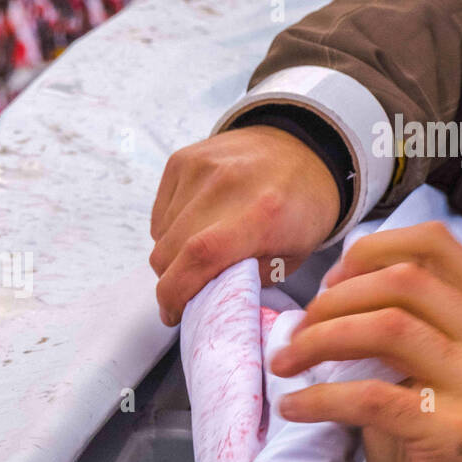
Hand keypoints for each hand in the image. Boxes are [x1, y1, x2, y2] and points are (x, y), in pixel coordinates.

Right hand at [149, 126, 339, 324]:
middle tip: (190, 288)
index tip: (172, 314)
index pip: (199, 255)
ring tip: (203, 251)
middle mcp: (226, 184)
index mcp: (262, 213)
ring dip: (173, 255)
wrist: (302, 147)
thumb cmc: (301, 208)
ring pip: (160, 235)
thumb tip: (204, 297)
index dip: (176, 292)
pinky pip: (160, 214)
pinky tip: (197, 226)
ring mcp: (200, 167)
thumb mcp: (293, 257)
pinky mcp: (183, 159)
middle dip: (171, 280)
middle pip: (170, 249)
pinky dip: (170, 231)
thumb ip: (247, 280)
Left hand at [270, 222, 461, 461]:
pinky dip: (320, 397)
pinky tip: (293, 406)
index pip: (435, 244)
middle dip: (333, 300)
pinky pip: (371, 396)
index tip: (327, 283)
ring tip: (286, 364)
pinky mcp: (454, 434)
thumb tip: (331, 286)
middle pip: (403, 281)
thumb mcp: (427, 371)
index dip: (368, 252)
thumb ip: (401, 322)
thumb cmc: (434, 445)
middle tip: (297, 332)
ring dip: (320, 340)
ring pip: (387, 327)